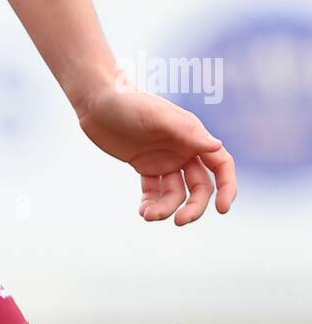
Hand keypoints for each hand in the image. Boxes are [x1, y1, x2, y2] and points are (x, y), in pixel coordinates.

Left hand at [75, 81, 236, 224]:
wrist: (95, 102)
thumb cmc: (127, 102)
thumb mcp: (155, 116)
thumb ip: (185, 131)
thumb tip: (217, 146)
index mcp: (192, 135)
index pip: (221, 164)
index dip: (228, 187)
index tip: (223, 209)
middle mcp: (182, 149)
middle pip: (200, 187)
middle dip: (194, 207)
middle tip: (179, 221)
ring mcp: (164, 159)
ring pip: (176, 194)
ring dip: (167, 208)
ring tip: (148, 215)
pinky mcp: (145, 166)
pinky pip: (155, 192)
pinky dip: (152, 204)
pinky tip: (142, 211)